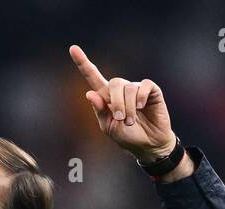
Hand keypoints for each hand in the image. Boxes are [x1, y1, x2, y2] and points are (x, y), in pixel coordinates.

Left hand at [70, 44, 175, 162]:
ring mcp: (136, 88)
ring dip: (129, 107)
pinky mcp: (151, 90)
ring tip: (131, 121)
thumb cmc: (127, 136)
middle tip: (121, 119)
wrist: (148, 144)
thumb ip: (100, 111)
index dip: (83, 63)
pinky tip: (142, 107)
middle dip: (116, 102)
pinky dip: (141, 97)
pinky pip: (144, 85)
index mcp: (106, 97)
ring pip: (129, 88)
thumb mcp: (108, 126)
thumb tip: (89, 93)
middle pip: (114, 83)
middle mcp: (120, 90)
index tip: (72, 48)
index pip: (92, 76)